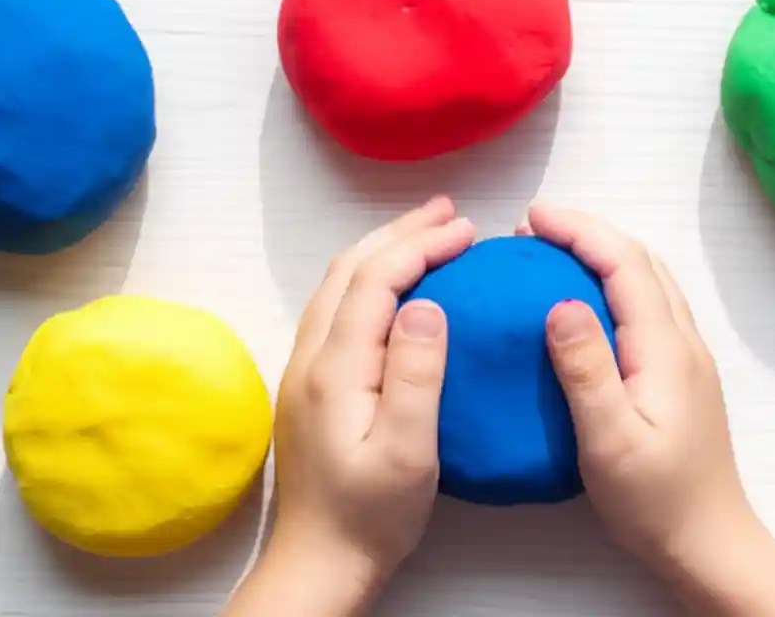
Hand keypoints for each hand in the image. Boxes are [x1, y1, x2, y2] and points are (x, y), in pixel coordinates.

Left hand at [225, 197, 474, 616]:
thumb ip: (416, 373)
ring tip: (425, 235)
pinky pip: (337, 311)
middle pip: (350, 271)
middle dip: (399, 233)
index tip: (468, 230)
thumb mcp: (407, 451)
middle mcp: (311, 357)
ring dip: (381, 252)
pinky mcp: (312, 387)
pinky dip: (370, 281)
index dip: (421, 245)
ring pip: (338, 287)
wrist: (318, 561)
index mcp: (335, 366)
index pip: (376, 280)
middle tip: (449, 212)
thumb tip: (426, 303)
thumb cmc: (371, 514)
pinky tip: (398, 291)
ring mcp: (305, 371)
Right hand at [525, 203, 774, 616]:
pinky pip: (646, 309)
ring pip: (648, 283)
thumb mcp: (609, 439)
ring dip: (603, 256)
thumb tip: (562, 302)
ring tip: (551, 256)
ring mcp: (686, 359)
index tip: (531, 218)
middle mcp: (683, 342)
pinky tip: (581, 306)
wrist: (707, 543)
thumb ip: (586, 368)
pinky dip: (612, 285)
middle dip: (589, 233)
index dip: (579, 230)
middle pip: (642, 261)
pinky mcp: (680, 378)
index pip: (625, 263)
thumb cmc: (655, 500)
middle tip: (534, 231)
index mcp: (665, 348)